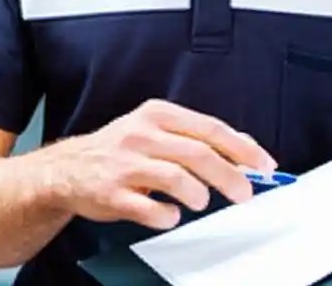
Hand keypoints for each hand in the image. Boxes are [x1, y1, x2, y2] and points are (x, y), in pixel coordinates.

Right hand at [49, 100, 276, 229]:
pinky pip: (150, 209)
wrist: (67, 169)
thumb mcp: (156, 130)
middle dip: (230, 177)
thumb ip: (198, 135)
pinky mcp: (112, 194)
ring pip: (176, 179)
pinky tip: (170, 214)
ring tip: (200, 200)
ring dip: (198, 194)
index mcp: (156, 115)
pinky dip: (168, 216)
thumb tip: (245, 144)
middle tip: (245, 193)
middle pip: (198, 154)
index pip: (209, 129)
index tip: (265, 165)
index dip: (242, 149)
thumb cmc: (118, 150)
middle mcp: (140, 136)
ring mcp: (125, 165)